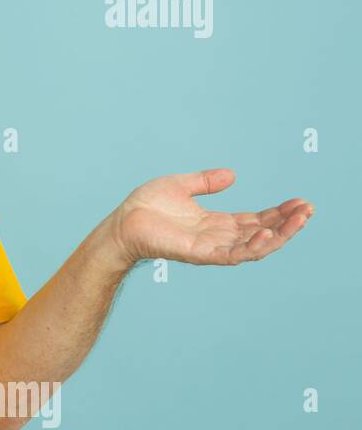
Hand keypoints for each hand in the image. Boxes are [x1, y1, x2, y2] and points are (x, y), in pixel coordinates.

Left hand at [107, 168, 313, 267]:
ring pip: (254, 247)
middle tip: (308, 208)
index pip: (256, 221)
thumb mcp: (181, 185)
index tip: (300, 202)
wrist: (121, 222)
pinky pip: (233, 254)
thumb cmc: (146, 206)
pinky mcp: (199, 254)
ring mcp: (210, 248)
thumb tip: (232, 174)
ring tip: (300, 218)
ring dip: (279, 234)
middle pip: (262, 234)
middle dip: (287, 223)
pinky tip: (268, 233)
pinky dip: (253, 246)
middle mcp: (218, 238)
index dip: (279, 213)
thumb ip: (206, 181)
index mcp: (216, 223)